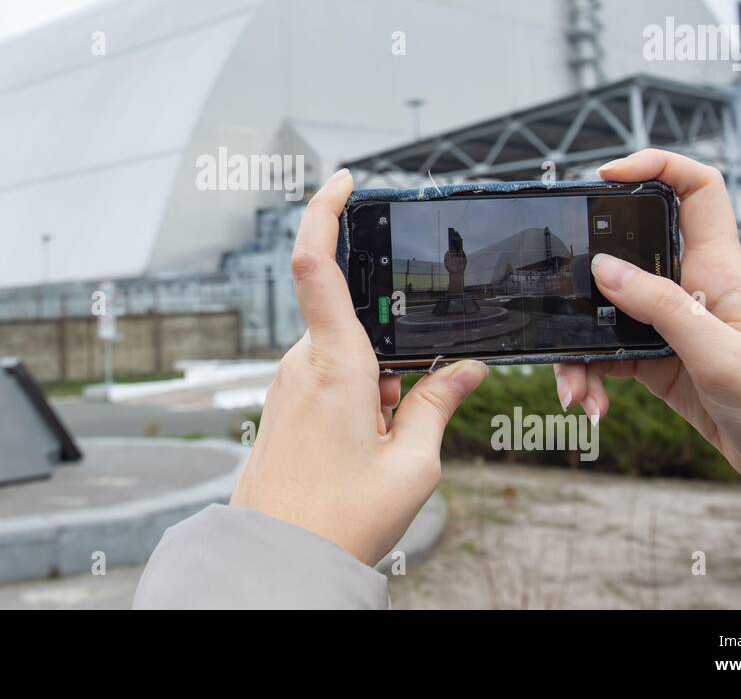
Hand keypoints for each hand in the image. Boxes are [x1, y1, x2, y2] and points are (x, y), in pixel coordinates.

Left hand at [230, 168, 488, 565]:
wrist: (276, 560)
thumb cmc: (339, 518)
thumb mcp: (414, 464)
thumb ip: (439, 404)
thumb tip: (464, 370)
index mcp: (334, 364)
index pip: (317, 265)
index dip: (325, 212)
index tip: (342, 180)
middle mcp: (302, 364)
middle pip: (357, 325)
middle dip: (394, 358)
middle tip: (403, 418)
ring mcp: (288, 385)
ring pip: (348, 357)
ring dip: (380, 387)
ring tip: (383, 448)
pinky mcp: (285, 406)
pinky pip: (332, 381)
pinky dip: (362, 402)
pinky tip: (367, 449)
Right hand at [554, 149, 740, 504]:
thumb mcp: (721, 356)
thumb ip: (663, 308)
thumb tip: (604, 268)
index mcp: (719, 270)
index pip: (695, 190)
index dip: (654, 167)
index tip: (606, 176)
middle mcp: (691, 288)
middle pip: (627, 252)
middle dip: (586, 272)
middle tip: (558, 292)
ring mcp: (671, 324)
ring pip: (605, 311)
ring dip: (579, 347)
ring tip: (575, 388)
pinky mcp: (656, 360)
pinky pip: (606, 353)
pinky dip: (589, 376)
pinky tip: (589, 404)